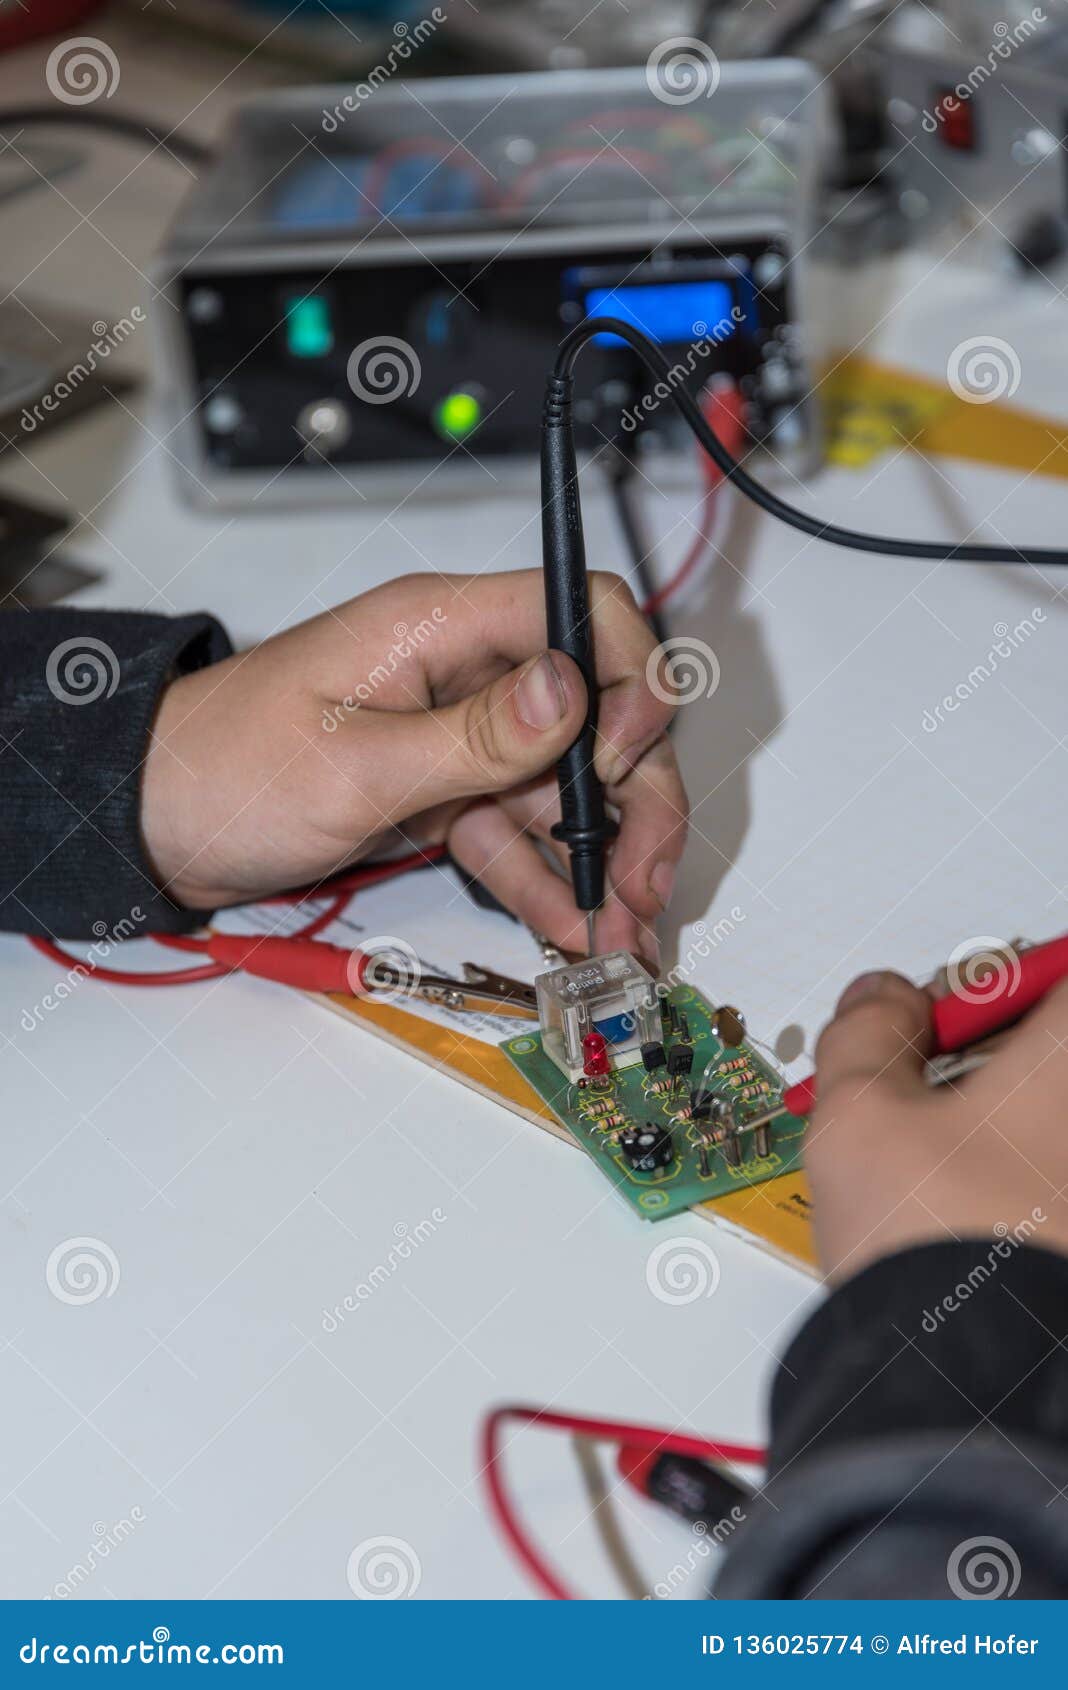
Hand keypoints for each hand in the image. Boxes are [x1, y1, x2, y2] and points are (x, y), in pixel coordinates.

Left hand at [141, 569, 687, 958]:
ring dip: (602, 854)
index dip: (626, 680)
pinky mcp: (443, 791)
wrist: (155, 823)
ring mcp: (458, 735)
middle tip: (645, 876)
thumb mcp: (354, 762)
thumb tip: (572, 691)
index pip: (583, 611)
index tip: (620, 760)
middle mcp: (466, 671)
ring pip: (567, 783)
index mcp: (442, 625)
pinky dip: (547, 878)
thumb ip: (473, 734)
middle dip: (636, 795)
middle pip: (597, 712)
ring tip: (622, 929)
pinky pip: (516, 831)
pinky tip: (572, 925)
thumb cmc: (225, 768)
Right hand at [805, 969, 1067, 1281]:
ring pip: (1045, 1136)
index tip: (943, 1017)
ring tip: (928, 1177)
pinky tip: (961, 1230)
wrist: (971, 1387)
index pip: (1051, 981)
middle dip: (992, 1068)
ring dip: (998, 1137)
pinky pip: (1044, 1197)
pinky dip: (1011, 1199)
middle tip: (923, 1097)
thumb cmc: (937, 1244)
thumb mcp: (863, 1111)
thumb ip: (871, 1032)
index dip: (994, 987)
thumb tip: (883, 999)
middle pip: (1049, 1064)